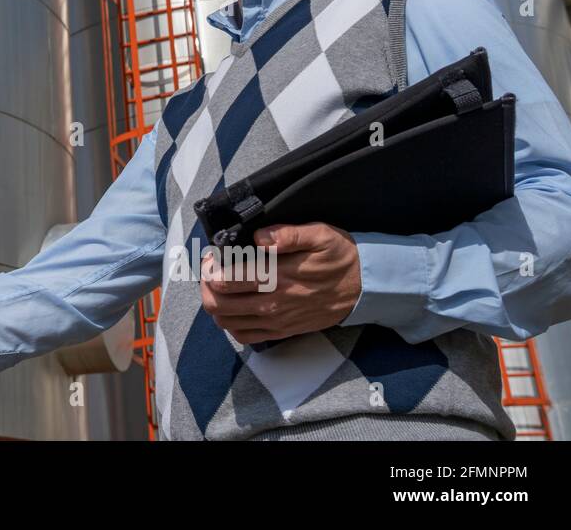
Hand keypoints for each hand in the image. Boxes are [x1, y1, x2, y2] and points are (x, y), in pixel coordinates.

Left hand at [201, 222, 361, 344]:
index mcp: (277, 277)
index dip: (209, 267)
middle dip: (205, 285)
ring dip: (215, 303)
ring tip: (220, 286)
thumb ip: (287, 234)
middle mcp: (272, 303)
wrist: (366, 288)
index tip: (212, 255)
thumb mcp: (320, 235)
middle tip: (211, 269)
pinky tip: (235, 305)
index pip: (224, 280)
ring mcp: (275, 321)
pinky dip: (230, 322)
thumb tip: (258, 238)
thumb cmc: (339, 257)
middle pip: (217, 304)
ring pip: (225, 321)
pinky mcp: (281, 332)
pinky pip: (243, 336)